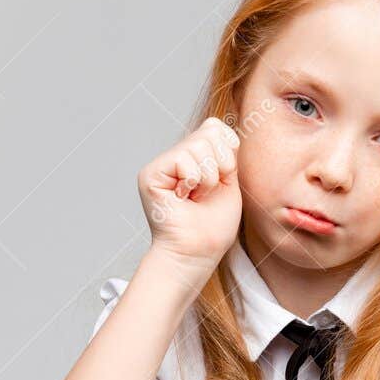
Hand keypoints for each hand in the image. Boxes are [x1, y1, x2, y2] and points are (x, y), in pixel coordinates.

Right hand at [138, 116, 242, 268]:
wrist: (197, 253)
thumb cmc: (212, 226)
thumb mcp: (228, 182)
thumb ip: (224, 153)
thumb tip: (220, 126)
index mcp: (193, 158)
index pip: (215, 127)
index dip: (228, 150)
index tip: (222, 179)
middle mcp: (175, 157)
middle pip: (210, 131)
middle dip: (221, 165)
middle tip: (208, 192)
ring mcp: (161, 164)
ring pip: (199, 145)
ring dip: (208, 178)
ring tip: (196, 197)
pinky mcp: (151, 174)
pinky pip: (185, 160)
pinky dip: (194, 181)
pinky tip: (184, 198)